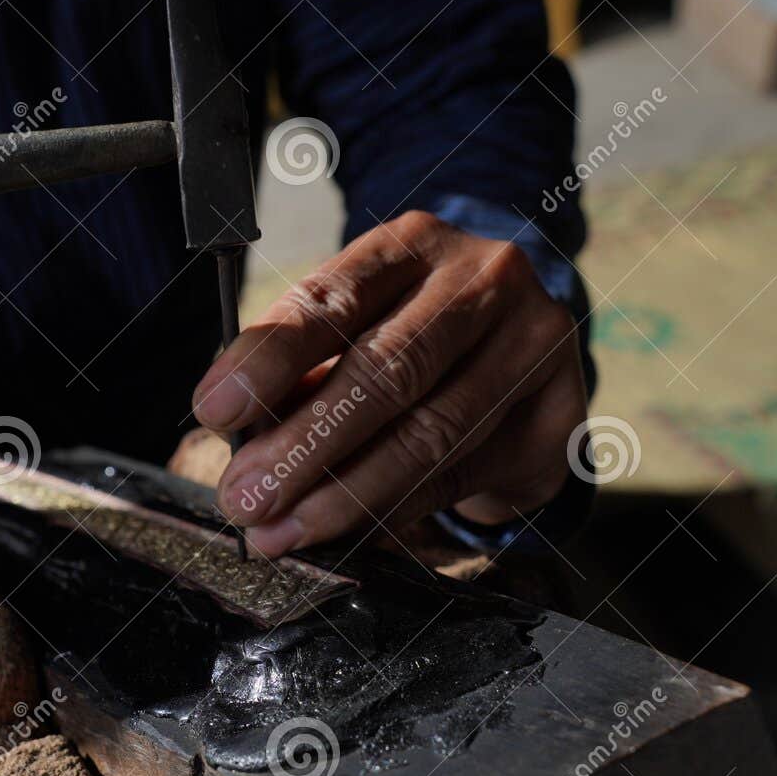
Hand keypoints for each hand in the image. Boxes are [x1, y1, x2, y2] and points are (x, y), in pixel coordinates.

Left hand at [192, 210, 585, 556]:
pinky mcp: (561, 412)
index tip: (215, 409)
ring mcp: (535, 343)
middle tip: (247, 496)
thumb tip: (239, 436)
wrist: (522, 343)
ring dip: (345, 494)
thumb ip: (302, 367)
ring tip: (284, 530)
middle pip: (387, 370)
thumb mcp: (357, 322)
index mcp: (415, 242)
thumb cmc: (412, 329)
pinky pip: (465, 474)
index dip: (269, 358)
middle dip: (304, 444)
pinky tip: (348, 532)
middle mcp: (485, 279)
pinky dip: (396, 511)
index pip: (334, 297)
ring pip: (430, 433)